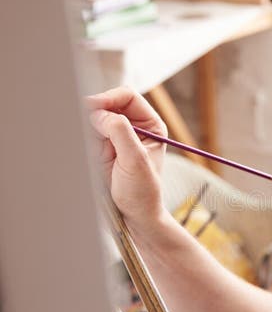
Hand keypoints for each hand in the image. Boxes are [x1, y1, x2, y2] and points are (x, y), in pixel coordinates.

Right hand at [86, 87, 166, 226]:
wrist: (135, 215)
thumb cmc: (143, 191)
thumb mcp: (136, 161)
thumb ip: (121, 133)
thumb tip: (100, 113)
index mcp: (150, 124)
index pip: (127, 97)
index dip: (109, 98)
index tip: (92, 107)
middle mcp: (133, 126)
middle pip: (107, 104)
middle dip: (94, 112)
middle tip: (80, 120)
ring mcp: (115, 136)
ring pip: (93, 118)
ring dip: (86, 126)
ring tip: (88, 145)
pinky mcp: (100, 147)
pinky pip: (86, 133)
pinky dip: (81, 137)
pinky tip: (85, 150)